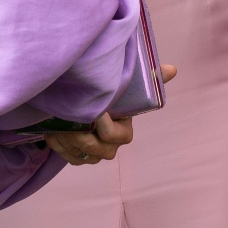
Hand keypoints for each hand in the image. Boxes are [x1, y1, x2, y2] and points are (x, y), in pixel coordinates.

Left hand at [40, 63, 175, 165]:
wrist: (83, 104)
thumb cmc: (109, 95)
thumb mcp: (126, 85)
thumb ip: (150, 78)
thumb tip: (173, 69)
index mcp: (124, 132)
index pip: (115, 137)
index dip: (104, 126)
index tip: (96, 110)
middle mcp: (110, 148)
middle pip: (97, 150)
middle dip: (82, 134)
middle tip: (72, 116)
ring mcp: (93, 155)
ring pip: (80, 154)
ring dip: (69, 137)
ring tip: (61, 119)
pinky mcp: (77, 158)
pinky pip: (68, 157)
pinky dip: (60, 145)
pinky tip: (54, 129)